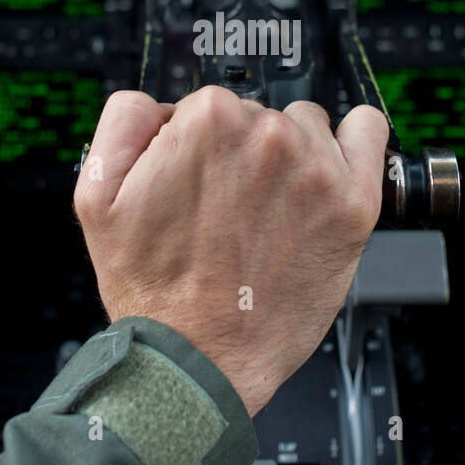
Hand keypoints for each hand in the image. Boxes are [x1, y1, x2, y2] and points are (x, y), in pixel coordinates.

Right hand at [74, 86, 388, 416]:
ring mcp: (316, 168)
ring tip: (268, 213)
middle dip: (243, 155)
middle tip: (228, 213)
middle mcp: (267, 134)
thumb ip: (124, 122)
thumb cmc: (154, 291)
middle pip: (260, 117)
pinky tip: (332, 173)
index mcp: (207, 120)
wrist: (200, 361)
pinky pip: (369, 133)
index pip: (212, 106)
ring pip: (307, 127)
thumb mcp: (96, 198)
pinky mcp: (354, 204)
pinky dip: (355, 142)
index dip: (199, 148)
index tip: (198, 187)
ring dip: (291, 157)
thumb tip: (163, 104)